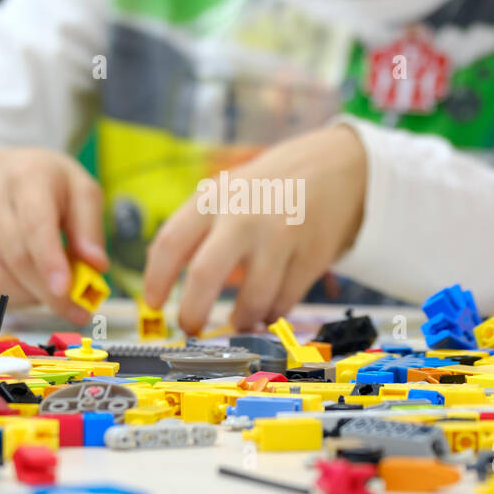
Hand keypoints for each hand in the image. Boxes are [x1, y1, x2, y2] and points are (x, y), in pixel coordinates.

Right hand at [0, 148, 107, 323]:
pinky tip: (34, 291)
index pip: (34, 224)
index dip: (49, 261)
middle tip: (77, 311)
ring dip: (34, 297)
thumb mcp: (80, 189)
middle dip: (50, 292)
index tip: (66, 290)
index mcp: (28, 179)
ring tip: (57, 296)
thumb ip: (90, 226)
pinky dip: (15, 297)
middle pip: (18, 257)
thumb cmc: (46, 183)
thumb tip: (96, 265)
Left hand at [142, 123, 367, 334]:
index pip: (171, 242)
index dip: (156, 279)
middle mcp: (245, 216)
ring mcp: (281, 237)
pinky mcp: (312, 257)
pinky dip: (272, 314)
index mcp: (216, 198)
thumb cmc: (271, 186)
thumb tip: (157, 272)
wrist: (339, 164)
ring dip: (242, 320)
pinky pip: (283, 303)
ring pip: (251, 302)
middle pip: (204, 276)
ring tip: (240, 320)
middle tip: (190, 328)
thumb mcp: (228, 190)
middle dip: (192, 313)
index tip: (153, 304)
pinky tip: (269, 307)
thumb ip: (195, 227)